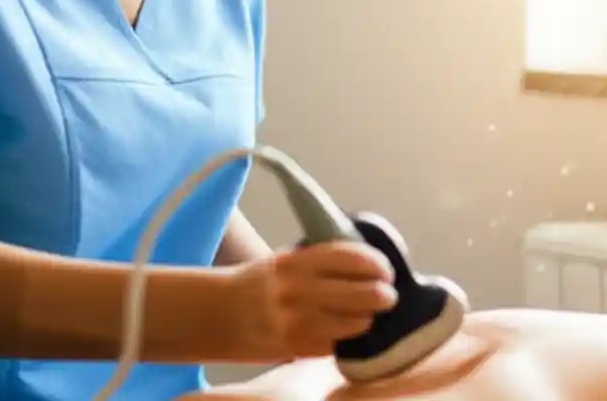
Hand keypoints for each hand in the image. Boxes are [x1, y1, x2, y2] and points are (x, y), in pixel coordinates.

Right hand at [234, 240, 397, 359]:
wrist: (218, 315)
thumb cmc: (260, 284)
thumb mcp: (286, 260)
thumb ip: (322, 260)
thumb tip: (369, 263)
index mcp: (295, 261)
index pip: (352, 257)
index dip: (377, 264)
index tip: (385, 269)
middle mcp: (296, 290)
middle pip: (363, 292)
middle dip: (383, 294)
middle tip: (388, 294)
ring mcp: (296, 323)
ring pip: (356, 322)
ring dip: (368, 317)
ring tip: (369, 313)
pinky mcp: (296, 348)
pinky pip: (338, 343)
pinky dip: (349, 337)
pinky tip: (349, 329)